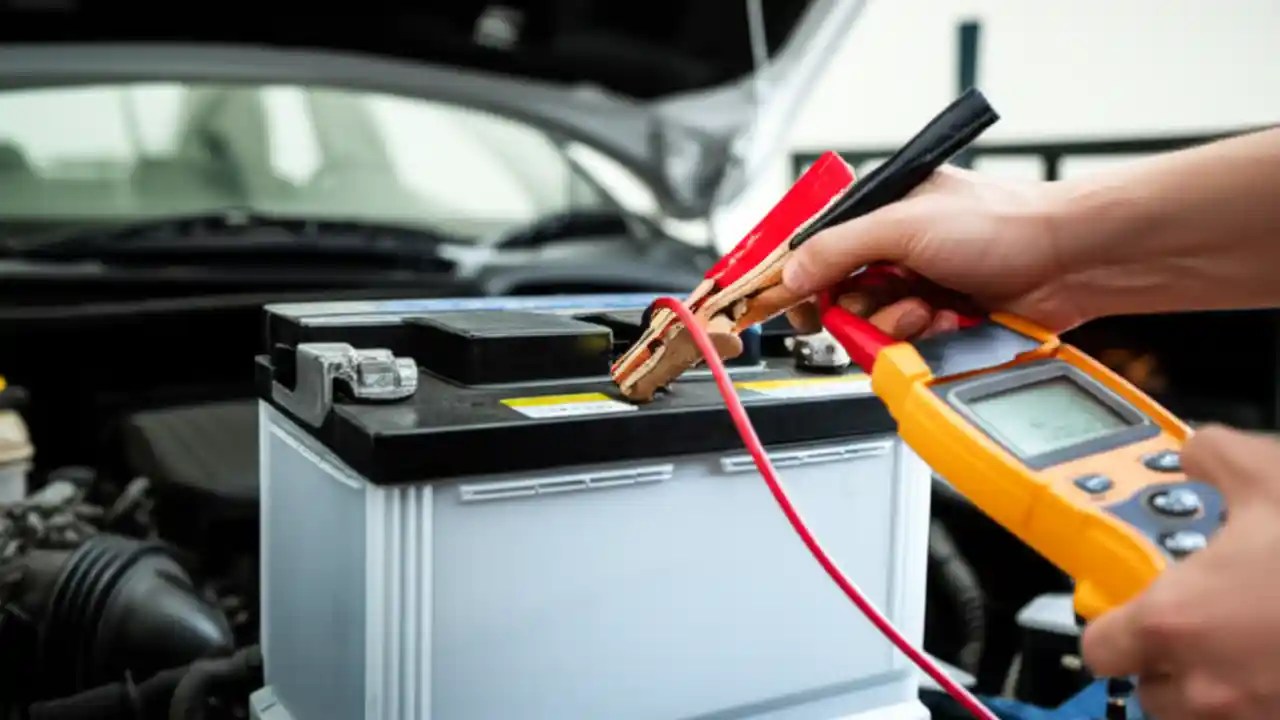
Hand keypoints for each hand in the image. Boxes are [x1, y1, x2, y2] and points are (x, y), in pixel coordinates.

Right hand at [781, 165, 1081, 339]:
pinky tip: (954, 321)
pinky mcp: (944, 321)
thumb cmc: (1003, 223)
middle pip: (842, 299)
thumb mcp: (904, 224)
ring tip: (933, 310)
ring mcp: (920, 288)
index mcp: (881, 214)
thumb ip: (838, 248)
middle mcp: (896, 252)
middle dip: (863, 308)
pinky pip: (911, 347)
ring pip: (875, 329)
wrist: (1070, 260)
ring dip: (901, 326)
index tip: (798, 304)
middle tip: (891, 298)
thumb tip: (789, 272)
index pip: (818, 251)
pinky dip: (929, 339)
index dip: (802, 281)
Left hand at [1082, 424, 1279, 718]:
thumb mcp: (1270, 476)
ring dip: (1213, 687)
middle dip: (1166, 661)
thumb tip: (1198, 454)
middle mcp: (1207, 684)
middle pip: (1151, 691)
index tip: (1131, 609)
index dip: (1114, 626)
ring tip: (1245, 644)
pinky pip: (1257, 718)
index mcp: (1175, 622)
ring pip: (1204, 716)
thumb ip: (1215, 457)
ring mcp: (1255, 717)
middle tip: (1196, 624)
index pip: (1102, 649)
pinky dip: (1262, 700)